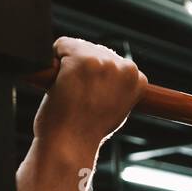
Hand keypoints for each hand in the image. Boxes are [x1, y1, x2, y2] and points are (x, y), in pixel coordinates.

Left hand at [33, 37, 147, 149]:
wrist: (70, 144)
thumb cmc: (87, 131)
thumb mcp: (116, 109)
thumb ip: (116, 86)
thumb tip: (107, 71)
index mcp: (137, 79)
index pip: (112, 60)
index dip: (96, 76)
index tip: (92, 95)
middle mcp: (124, 67)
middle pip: (95, 50)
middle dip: (82, 67)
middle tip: (79, 97)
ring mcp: (103, 62)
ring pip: (77, 47)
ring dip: (68, 65)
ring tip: (71, 93)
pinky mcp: (81, 59)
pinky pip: (60, 46)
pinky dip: (54, 61)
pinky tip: (60, 84)